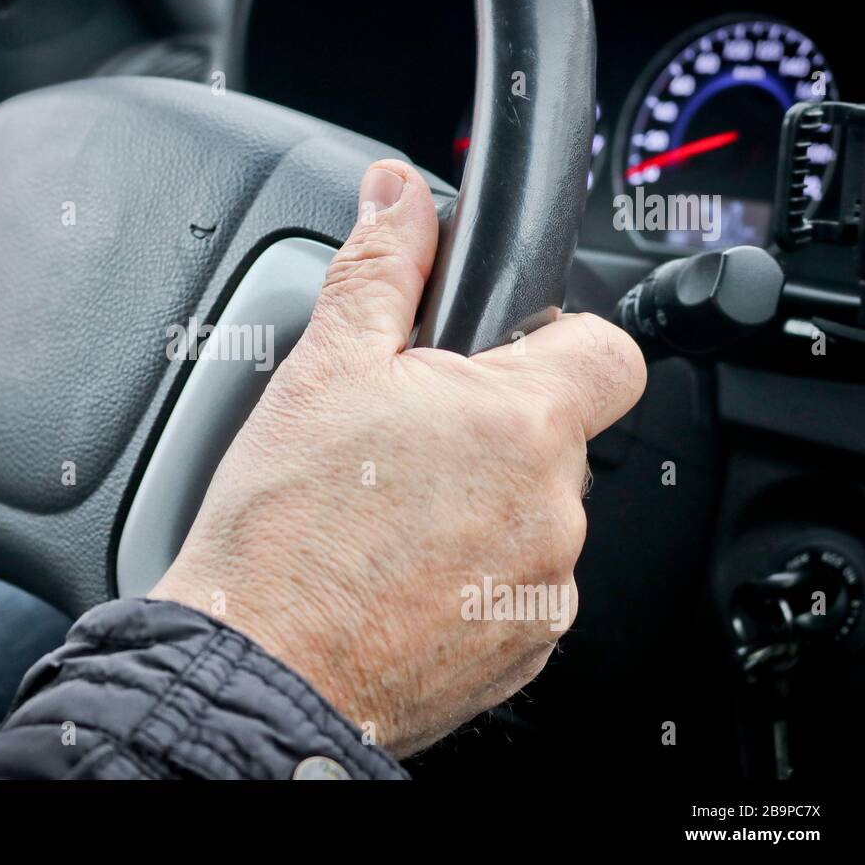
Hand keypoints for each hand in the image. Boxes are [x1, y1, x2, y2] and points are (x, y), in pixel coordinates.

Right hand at [151, 159, 646, 758]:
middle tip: (401, 446)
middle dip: (492, 427)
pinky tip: (398, 576)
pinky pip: (519, 588)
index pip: (606, 348)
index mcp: (520, 423)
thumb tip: (398, 195)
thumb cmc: (283, 532)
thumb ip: (379, 268)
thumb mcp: (321, 369)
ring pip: (535, 514)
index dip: (553, 338)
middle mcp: (554, 510)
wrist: (258, 669)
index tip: (495, 357)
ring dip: (482, 504)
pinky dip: (474, 576)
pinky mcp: (522, 652)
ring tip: (388, 520)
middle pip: (556, 436)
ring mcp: (544, 589)